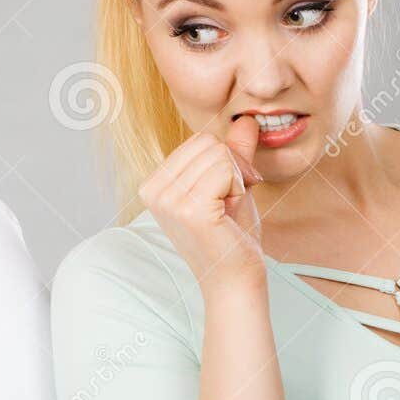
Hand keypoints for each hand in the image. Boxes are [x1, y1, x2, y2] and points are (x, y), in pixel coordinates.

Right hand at [139, 114, 264, 289]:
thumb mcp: (231, 186)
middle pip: (209, 142)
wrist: (235, 279)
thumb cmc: (232, 236)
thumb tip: (246, 120)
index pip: (200, 140)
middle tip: (231, 202)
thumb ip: (234, 152)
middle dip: (233, 168)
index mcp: (154, 184)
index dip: (226, 161)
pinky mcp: (190, 209)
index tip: (227, 193)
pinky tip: (231, 213)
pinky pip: (227, 169)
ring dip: (237, 181)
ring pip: (220, 154)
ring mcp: (168, 201)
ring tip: (228, 211)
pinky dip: (240, 189)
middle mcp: (153, 191)